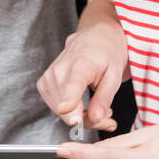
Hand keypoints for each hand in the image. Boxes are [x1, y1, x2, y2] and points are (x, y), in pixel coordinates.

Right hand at [36, 0, 126, 131]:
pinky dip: (71, 112)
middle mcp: (59, 70)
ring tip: (98, 107)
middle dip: (89, 120)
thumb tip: (96, 118)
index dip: (70, 104)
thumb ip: (104, 98)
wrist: (94, 38)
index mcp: (80, 64)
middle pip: (68, 110)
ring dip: (81, 117)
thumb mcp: (114, 75)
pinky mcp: (43, 84)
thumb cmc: (106, 55)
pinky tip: (83, 105)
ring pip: (61, 112)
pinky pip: (56, 108)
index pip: (71, 86)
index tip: (73, 120)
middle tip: (108, 117)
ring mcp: (48, 77)